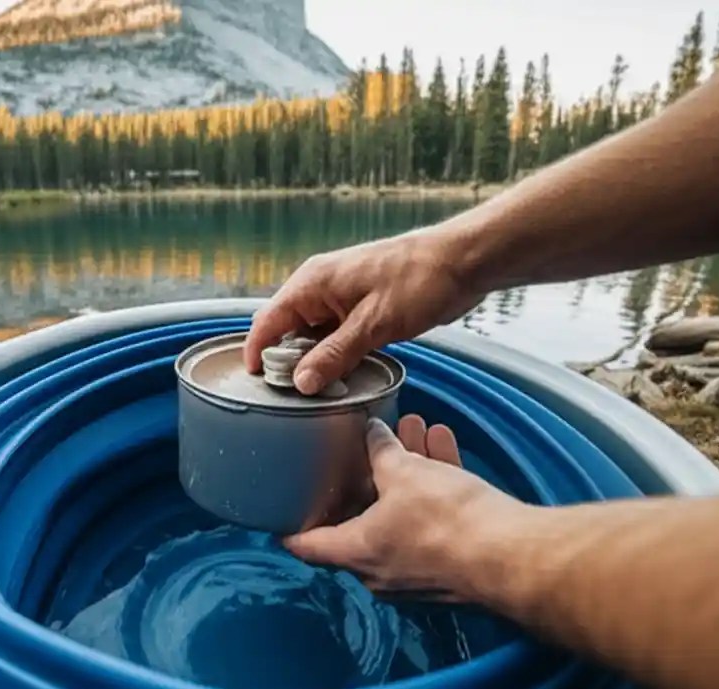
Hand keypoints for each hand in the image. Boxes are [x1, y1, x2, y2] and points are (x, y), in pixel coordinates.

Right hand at [244, 229, 484, 394]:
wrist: (463, 262)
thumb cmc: (420, 279)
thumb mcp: (375, 324)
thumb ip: (335, 354)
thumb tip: (300, 382)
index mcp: (313, 282)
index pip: (267, 321)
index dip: (257, 352)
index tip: (256, 383)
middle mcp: (321, 288)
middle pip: (288, 331)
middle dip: (289, 362)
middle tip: (296, 397)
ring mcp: (341, 298)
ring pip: (314, 337)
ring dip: (316, 361)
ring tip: (321, 392)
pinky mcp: (361, 308)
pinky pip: (337, 336)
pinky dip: (337, 356)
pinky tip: (346, 376)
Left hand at [284, 415, 530, 603]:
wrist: (511, 556)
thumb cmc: (447, 521)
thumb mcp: (405, 472)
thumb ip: (382, 451)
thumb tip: (372, 434)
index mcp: (356, 552)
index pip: (306, 545)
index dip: (290, 525)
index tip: (280, 512)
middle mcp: (381, 571)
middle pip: (361, 520)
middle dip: (368, 478)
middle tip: (364, 449)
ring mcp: (416, 572)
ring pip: (402, 514)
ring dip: (407, 473)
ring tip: (412, 432)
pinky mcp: (451, 566)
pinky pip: (434, 521)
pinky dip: (435, 486)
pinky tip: (442, 445)